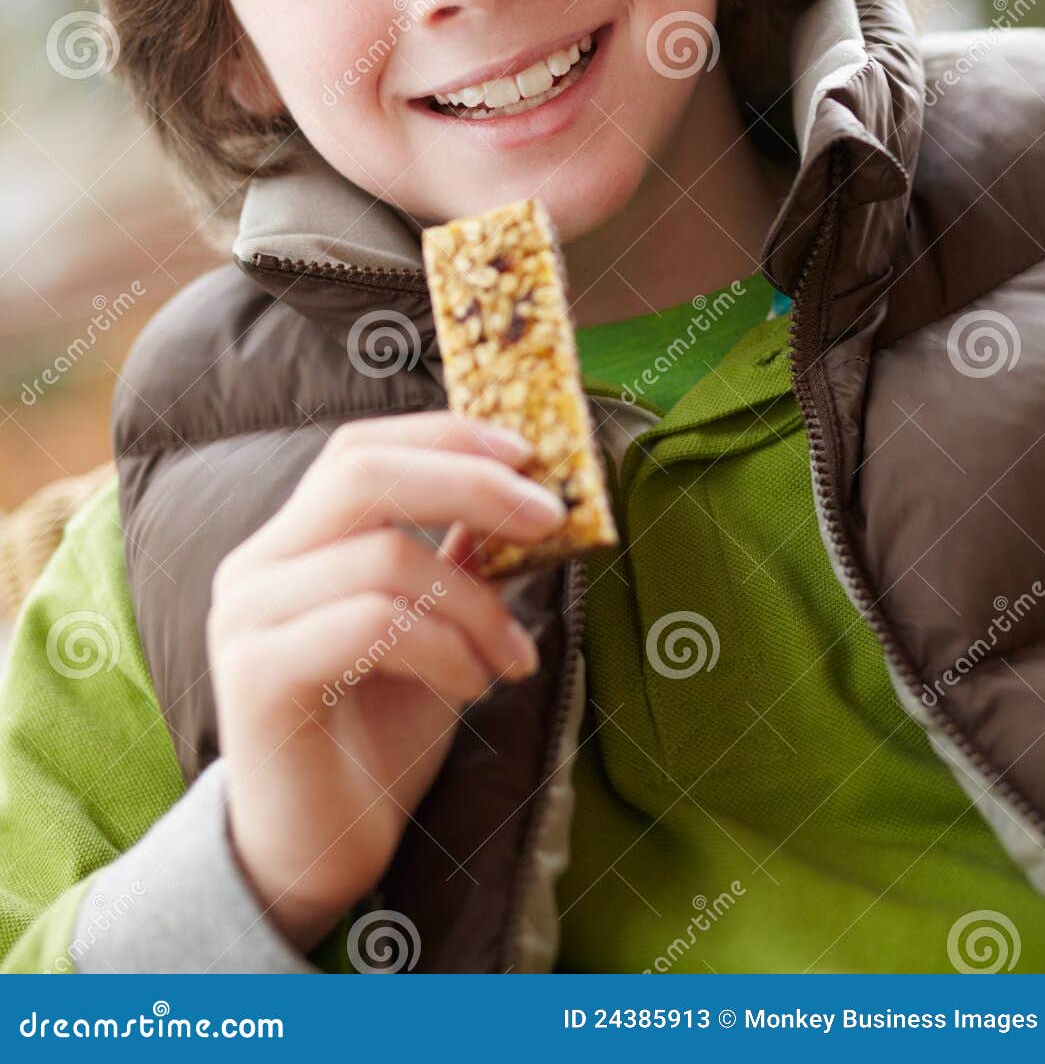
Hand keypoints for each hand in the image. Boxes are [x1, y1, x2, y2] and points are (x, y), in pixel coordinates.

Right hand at [207, 410, 564, 952]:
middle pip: (362, 472)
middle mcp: (257, 564)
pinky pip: (371, 624)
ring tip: (513, 659)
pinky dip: (445, 648)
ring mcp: (248, 617)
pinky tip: (471, 686)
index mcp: (294, 541)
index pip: (362, 448)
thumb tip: (527, 494)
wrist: (314, 856)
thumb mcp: (435, 632)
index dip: (448, 436)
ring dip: (476, 604)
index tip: (532, 454)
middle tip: (547, 517)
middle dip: (471, 482)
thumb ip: (459, 561)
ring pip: (382, 555)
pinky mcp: (257, 676)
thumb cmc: (375, 739)